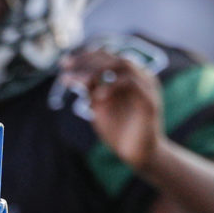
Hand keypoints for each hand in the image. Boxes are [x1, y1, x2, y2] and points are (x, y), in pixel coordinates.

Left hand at [59, 48, 165, 170]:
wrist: (136, 155)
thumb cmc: (118, 131)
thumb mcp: (98, 106)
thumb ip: (89, 90)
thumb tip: (71, 74)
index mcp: (127, 76)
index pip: (106, 57)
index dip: (85, 57)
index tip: (63, 63)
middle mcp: (139, 76)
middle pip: (113, 57)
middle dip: (88, 60)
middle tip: (67, 66)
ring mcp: (147, 86)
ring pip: (123, 65)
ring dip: (99, 70)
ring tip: (81, 81)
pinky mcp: (150, 101)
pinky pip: (132, 84)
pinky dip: (113, 86)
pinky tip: (98, 96)